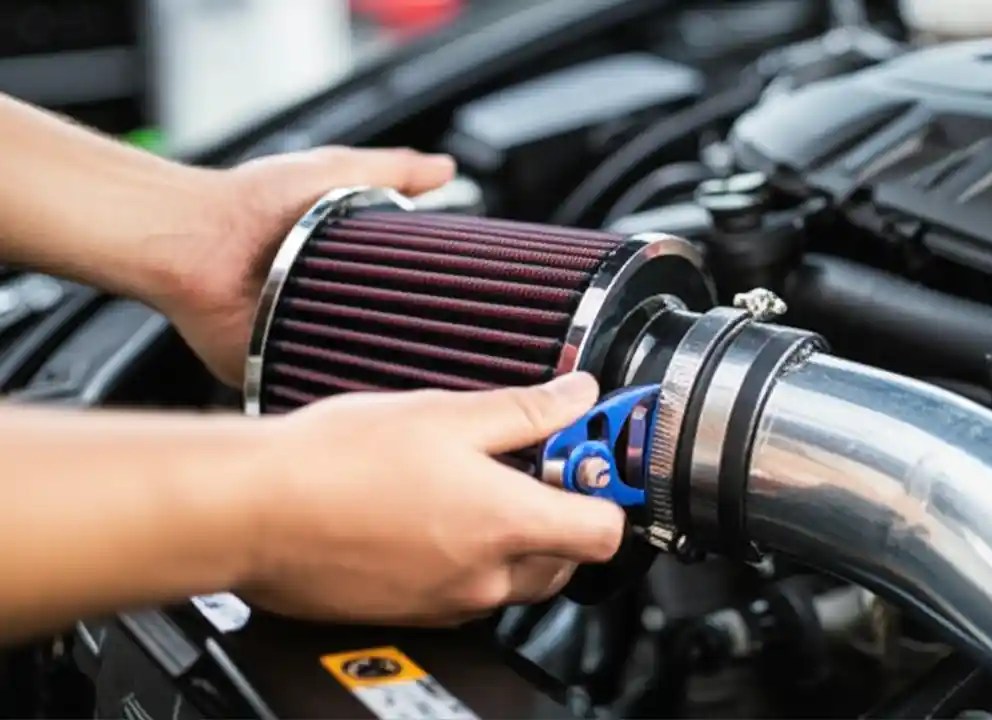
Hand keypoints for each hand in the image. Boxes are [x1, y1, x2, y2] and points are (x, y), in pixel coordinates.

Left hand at [155, 147, 454, 386]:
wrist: (192, 239)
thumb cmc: (250, 201)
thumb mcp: (336, 170)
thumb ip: (394, 170)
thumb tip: (446, 169)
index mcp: (341, 265)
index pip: (402, 287)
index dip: (433, 295)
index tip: (464, 304)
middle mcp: (323, 304)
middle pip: (386, 331)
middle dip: (412, 340)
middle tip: (446, 347)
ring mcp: (299, 339)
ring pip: (353, 367)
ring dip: (376, 371)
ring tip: (412, 377)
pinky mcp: (271, 369)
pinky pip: (309, 390)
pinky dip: (327, 394)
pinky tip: (357, 395)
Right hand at [239, 372, 625, 625]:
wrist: (252, 511)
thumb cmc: (336, 463)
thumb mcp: (447, 414)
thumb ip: (527, 410)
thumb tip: (578, 395)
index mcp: (506, 526)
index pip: (606, 533)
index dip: (605, 493)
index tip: (588, 460)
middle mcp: (484, 578)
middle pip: (565, 557)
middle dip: (559, 511)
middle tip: (529, 460)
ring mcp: (445, 602)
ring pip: (514, 576)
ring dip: (512, 534)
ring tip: (470, 480)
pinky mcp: (409, 611)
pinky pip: (463, 588)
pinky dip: (465, 554)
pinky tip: (428, 508)